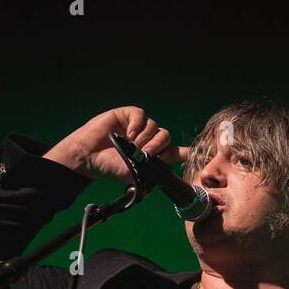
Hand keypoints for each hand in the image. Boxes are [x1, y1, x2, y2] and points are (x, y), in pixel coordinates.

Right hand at [43, 106, 187, 181]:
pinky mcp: (129, 115)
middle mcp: (148, 139)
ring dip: (145, 138)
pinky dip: (137, 125)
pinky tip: (128, 134)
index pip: (175, 152)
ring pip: (155, 127)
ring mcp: (139, 126)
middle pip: (166, 137)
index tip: (200, 153)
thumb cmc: (109, 167)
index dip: (186, 152)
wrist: (88, 156)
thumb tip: (165, 165)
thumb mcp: (134, 173)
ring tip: (131, 146)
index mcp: (152, 154)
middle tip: (144, 154)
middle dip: (158, 146)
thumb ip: (151, 170)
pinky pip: (142, 116)